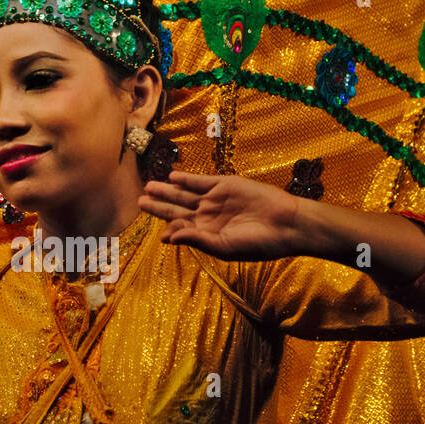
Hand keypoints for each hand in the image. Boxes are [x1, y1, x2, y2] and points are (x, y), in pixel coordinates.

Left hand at [139, 171, 302, 260]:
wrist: (285, 225)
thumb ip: (195, 239)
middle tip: (140, 201)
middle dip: (158, 205)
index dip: (168, 228)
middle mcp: (208, 216)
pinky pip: (201, 181)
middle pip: (177, 208)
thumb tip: (167, 236)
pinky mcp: (225, 184)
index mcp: (207, 234)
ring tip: (149, 186)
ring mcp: (215, 199)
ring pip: (185, 193)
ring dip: (167, 189)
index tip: (159, 231)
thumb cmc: (257, 243)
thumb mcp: (223, 246)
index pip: (181, 229)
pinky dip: (187, 179)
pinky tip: (173, 177)